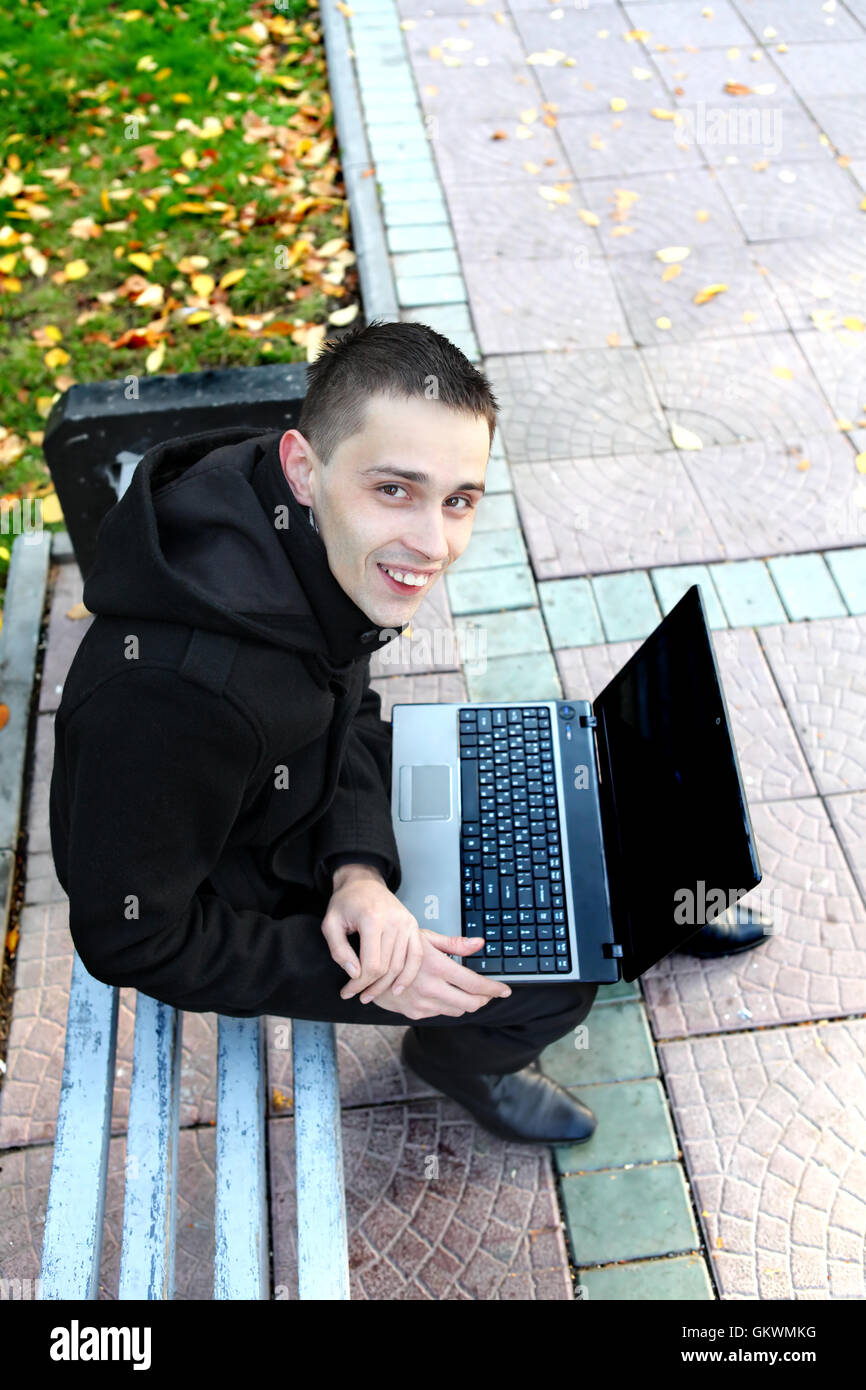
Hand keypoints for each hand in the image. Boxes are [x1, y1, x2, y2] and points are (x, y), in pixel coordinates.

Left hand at [320, 863, 424, 1002]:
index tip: (347, 992)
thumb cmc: (345, 903)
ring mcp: (408, 923)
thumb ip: (339, 951)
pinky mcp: (414, 925)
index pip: (371, 964)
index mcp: (372, 919)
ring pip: (401, 965)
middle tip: (358, 997)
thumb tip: (354, 974)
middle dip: (371, 987)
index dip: (359, 984)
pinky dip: (410, 974)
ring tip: (372, 995)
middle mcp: (394, 921)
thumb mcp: (330, 924)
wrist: (363, 882)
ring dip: (387, 985)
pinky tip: (399, 988)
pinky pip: (417, 955)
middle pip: (387, 967)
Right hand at [363, 929, 511, 1019]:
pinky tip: (441, 993)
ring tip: (464, 990)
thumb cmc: (398, 947)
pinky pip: (440, 1013)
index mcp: (437, 967)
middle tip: (487, 992)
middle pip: (471, 1003)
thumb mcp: (425, 938)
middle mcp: (431, 988)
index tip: (504, 991)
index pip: (475, 984)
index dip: (494, 989)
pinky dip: (447, 1005)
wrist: (368, 966)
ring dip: (466, 1003)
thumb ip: (455, 943)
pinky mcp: (414, 1013)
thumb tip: (480, 943)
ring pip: (458, 1010)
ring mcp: (422, 1003)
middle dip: (484, 999)